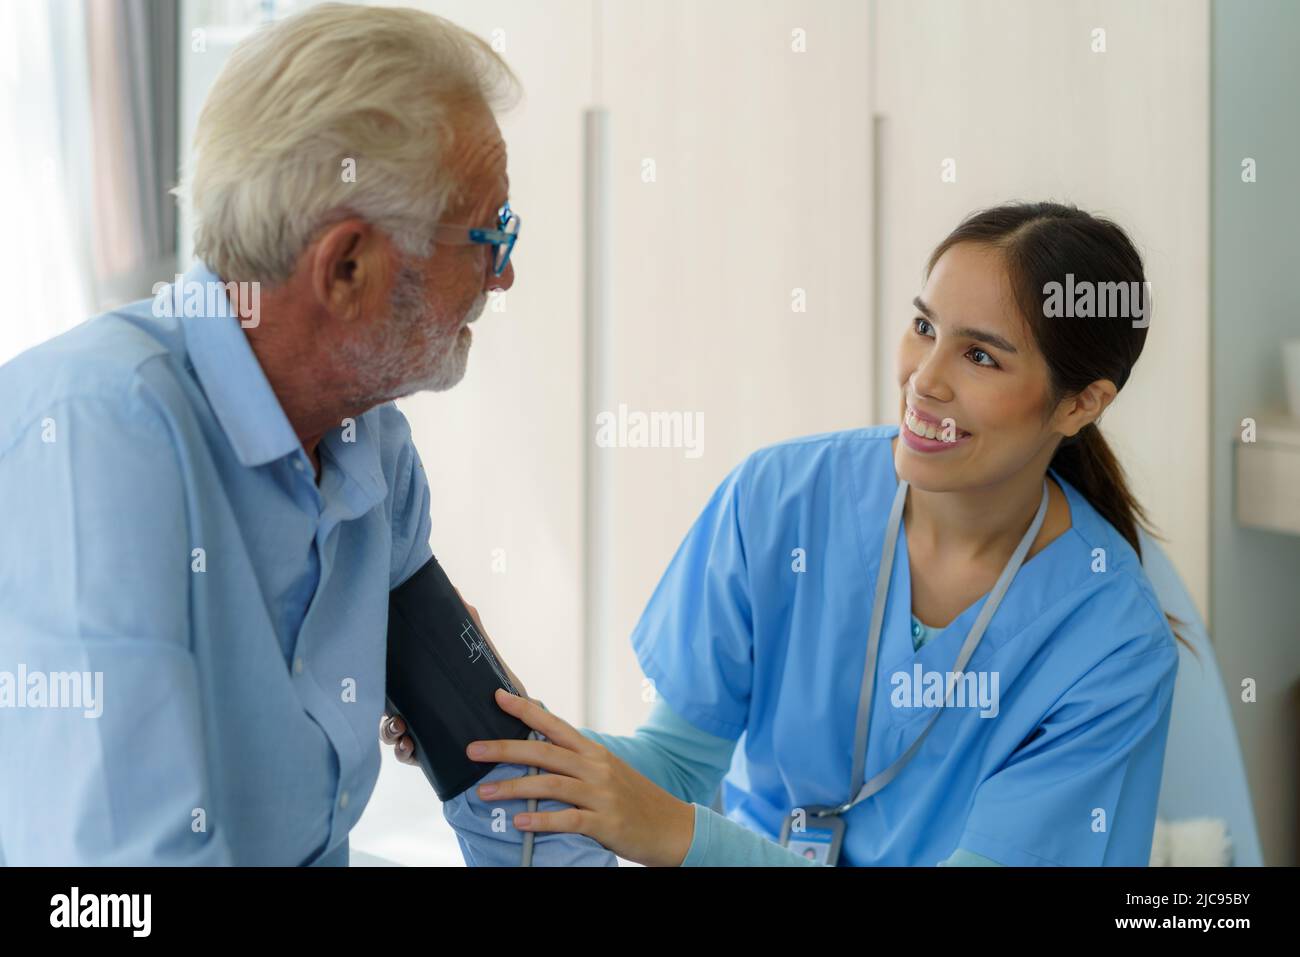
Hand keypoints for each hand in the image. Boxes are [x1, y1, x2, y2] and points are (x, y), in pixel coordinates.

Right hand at [381, 592, 526, 764]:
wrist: (519, 726)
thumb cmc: (498, 688)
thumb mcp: (483, 656)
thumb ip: (471, 627)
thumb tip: (454, 592)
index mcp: (427, 689)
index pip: (397, 688)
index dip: (384, 689)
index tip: (385, 691)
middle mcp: (421, 710)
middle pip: (389, 712)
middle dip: (385, 718)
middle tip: (396, 720)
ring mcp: (424, 732)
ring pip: (394, 734)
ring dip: (391, 736)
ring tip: (403, 736)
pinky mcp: (432, 752)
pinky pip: (408, 755)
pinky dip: (404, 753)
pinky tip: (409, 750)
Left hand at [466, 689, 696, 866]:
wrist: (674, 828)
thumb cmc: (636, 800)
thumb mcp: (608, 773)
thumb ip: (576, 763)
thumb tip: (538, 756)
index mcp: (594, 752)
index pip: (554, 724)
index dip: (525, 710)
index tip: (498, 697)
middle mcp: (596, 767)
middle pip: (544, 752)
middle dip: (504, 749)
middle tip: (472, 750)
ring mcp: (601, 795)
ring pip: (549, 785)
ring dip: (513, 788)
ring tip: (484, 791)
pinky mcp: (606, 823)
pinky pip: (568, 820)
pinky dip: (541, 820)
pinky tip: (519, 822)